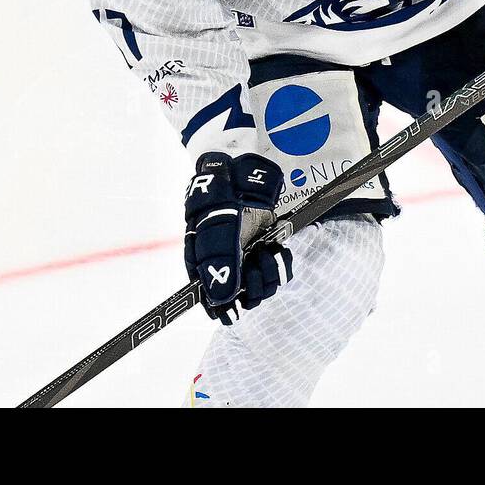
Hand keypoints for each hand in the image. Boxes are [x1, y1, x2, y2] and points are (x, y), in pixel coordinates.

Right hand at [183, 152, 293, 324]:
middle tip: (256, 268)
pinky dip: (281, 266)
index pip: (211, 299)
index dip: (223, 307)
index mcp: (203, 263)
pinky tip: (277, 250)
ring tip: (267, 254)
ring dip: (268, 277)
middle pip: (241, 298)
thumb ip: (219, 264)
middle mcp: (225, 266)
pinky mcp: (266, 252)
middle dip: (253, 288)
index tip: (234, 310)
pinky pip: (277, 273)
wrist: (243, 174)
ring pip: (261, 289)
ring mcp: (247, 260)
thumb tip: (224, 299)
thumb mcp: (215, 230)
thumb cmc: (221, 199)